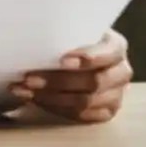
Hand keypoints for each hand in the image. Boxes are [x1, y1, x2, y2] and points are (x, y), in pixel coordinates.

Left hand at [11, 30, 131, 122]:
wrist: (82, 58)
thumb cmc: (73, 40)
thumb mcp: (73, 30)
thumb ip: (63, 33)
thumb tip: (32, 33)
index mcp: (116, 46)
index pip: (107, 53)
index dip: (87, 58)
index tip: (62, 61)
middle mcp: (121, 71)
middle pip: (93, 82)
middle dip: (58, 82)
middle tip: (29, 79)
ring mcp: (117, 94)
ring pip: (85, 102)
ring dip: (51, 97)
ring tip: (24, 91)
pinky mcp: (107, 112)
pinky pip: (82, 116)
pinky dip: (56, 109)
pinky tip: (35, 100)